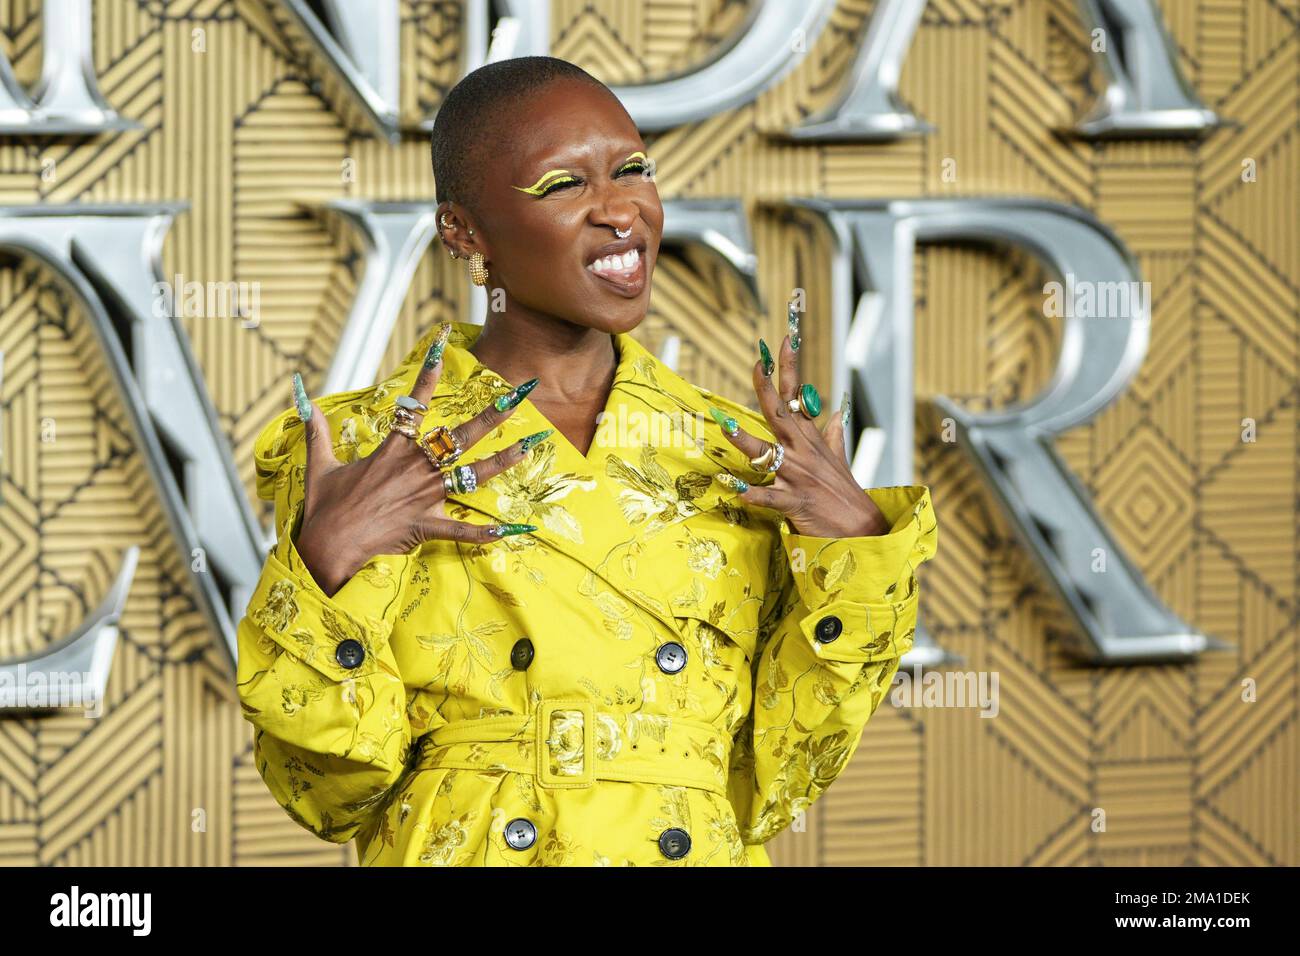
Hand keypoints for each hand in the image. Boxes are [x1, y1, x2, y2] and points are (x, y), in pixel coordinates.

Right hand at [291, 329, 549, 594]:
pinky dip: (486, 533)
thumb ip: (317, 430)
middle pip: (461, 435)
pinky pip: (462, 529)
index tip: (443, 346)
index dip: (429, 374)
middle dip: (493, 414)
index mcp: (392, 449)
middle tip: (520, 394)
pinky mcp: (426, 524)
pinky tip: (513, 529)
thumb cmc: (325, 506)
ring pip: (473, 475)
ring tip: (531, 447)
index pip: (415, 403)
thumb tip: (301, 397)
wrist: (327, 545)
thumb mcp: (318, 463)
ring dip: (504, 460)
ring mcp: (424, 495)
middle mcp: (415, 467)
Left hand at [710, 329, 887, 538]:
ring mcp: (798, 475)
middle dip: (766, 388)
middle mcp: (802, 451)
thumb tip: (837, 412)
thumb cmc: (844, 492)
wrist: (861, 529)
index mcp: (810, 438)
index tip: (783, 340)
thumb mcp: (839, 459)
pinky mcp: (795, 501)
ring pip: (767, 453)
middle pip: (779, 414)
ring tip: (726, 425)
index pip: (797, 396)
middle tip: (756, 363)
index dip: (789, 367)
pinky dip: (753, 494)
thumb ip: (832, 435)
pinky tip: (736, 488)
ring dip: (744, 440)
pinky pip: (770, 497)